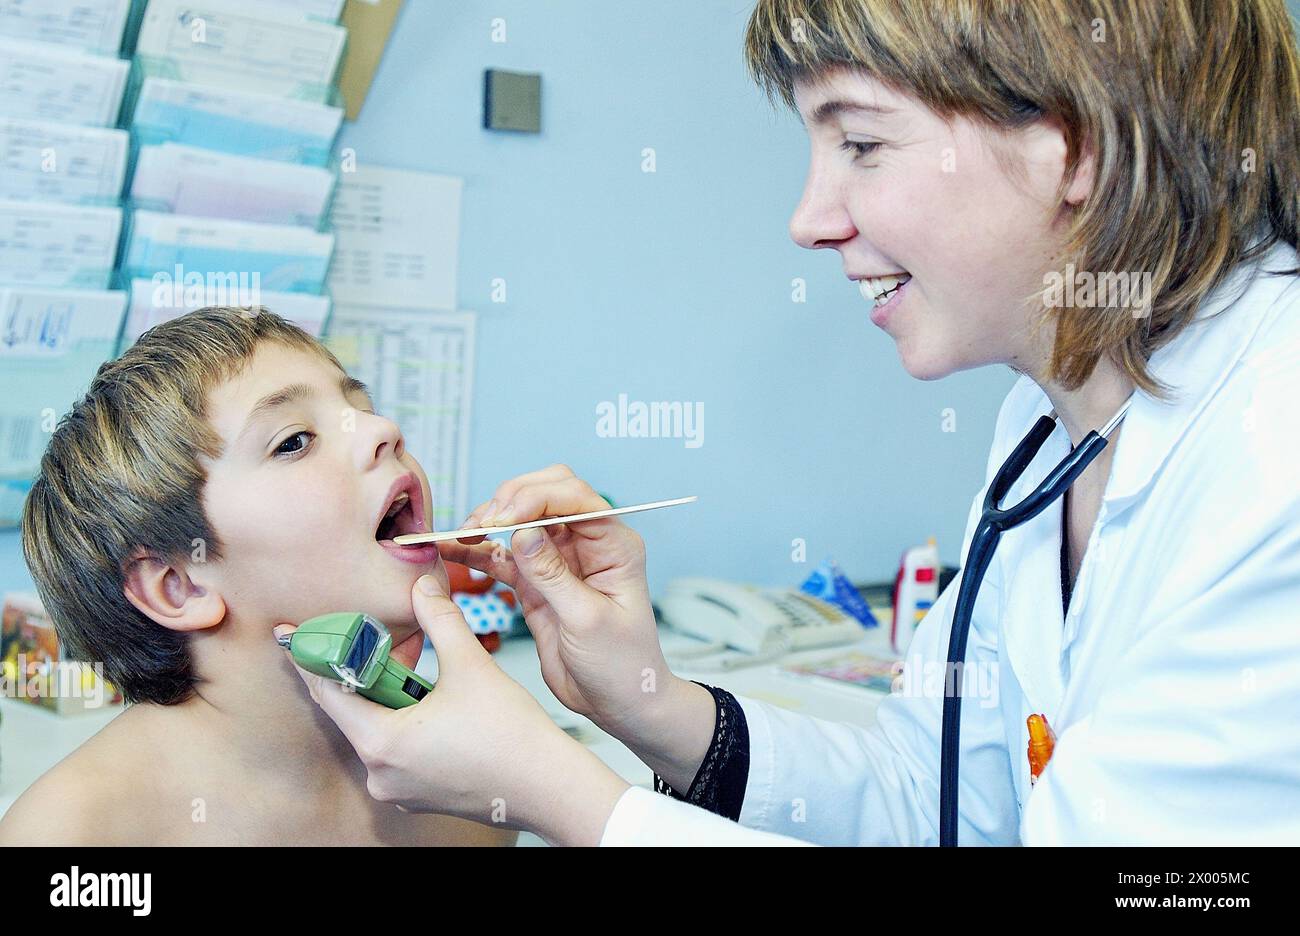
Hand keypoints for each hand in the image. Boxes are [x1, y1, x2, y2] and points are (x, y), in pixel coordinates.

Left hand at [275, 574, 628, 844]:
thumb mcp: (470, 666)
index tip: (291, 631)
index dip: (312, 654)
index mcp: (381, 742)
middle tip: (362, 633)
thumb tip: (422, 584)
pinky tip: (429, 698)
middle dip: (358, 669)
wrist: (548, 787)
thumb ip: (439, 620)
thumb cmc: (511, 735)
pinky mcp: (416, 793)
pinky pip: (394, 748)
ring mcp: (396, 788)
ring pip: (374, 728)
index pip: (327, 690)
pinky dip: (402, 719)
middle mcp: (379, 772)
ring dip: (385, 694)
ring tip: (412, 663)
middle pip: (350, 708)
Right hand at [437, 465, 713, 781]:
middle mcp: (586, 544)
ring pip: (518, 522)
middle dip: (509, 501)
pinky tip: (451, 550)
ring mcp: (558, 561)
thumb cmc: (621, 665)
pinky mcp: (535, 582)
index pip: (574, 497)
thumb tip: (521, 532)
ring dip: (487, 522)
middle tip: (481, 525)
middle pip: (544, 496)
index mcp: (613, 544)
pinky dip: (476, 551)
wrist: (618, 703)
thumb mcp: (587, 621)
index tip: (502, 518)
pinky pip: (502, 556)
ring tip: (460, 536)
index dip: (535, 498)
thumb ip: (552, 575)